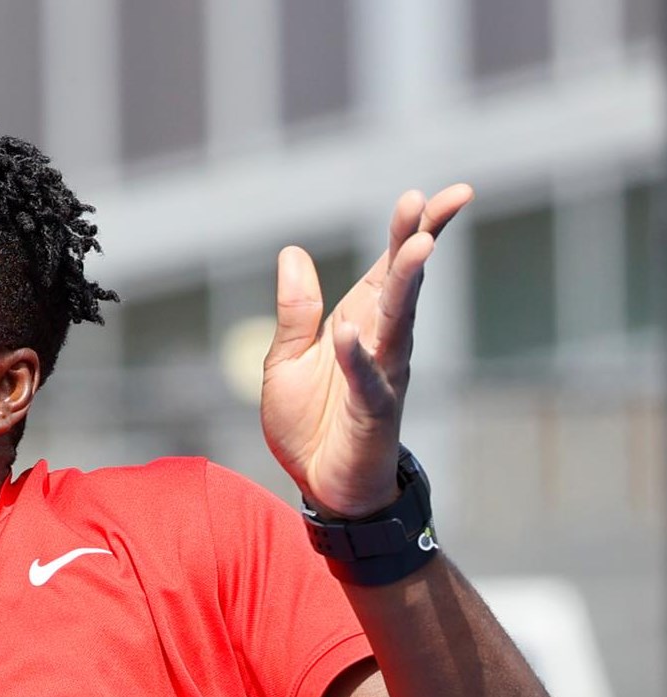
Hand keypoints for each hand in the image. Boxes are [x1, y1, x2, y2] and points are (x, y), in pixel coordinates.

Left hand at [261, 185, 473, 516]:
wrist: (321, 485)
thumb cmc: (310, 422)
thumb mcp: (285, 359)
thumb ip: (294, 312)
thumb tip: (292, 253)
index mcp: (359, 322)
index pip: (388, 269)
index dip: (407, 232)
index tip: (425, 195)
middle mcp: (380, 343)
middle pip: (401, 285)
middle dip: (415, 243)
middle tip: (427, 203)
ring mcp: (382, 377)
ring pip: (398, 325)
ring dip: (406, 287)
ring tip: (416, 247)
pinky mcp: (371, 414)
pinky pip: (365, 381)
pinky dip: (356, 358)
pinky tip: (349, 332)